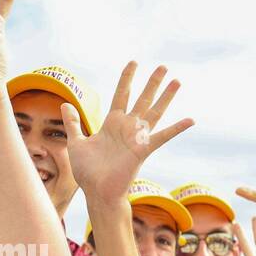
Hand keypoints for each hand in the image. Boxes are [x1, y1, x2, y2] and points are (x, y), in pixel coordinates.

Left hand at [66, 62, 193, 203]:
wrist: (96, 192)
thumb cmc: (87, 172)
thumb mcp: (76, 142)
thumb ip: (73, 123)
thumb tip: (65, 104)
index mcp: (112, 124)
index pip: (121, 94)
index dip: (127, 79)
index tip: (134, 62)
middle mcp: (127, 127)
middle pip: (142, 99)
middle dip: (152, 83)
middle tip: (163, 66)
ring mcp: (136, 138)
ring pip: (155, 112)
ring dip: (166, 97)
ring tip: (177, 81)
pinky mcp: (142, 150)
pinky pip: (162, 137)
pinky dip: (177, 128)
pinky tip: (190, 119)